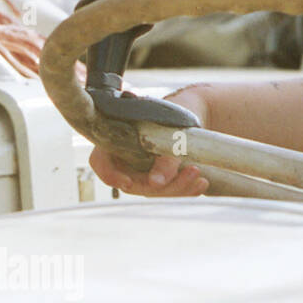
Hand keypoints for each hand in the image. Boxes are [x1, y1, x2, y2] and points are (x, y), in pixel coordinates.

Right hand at [87, 85, 209, 197]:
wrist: (184, 112)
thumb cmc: (168, 114)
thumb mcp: (166, 127)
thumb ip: (160, 153)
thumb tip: (157, 182)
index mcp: (113, 141)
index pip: (100, 163)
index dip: (110, 175)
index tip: (127, 183)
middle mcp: (123, 160)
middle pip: (134, 183)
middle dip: (164, 184)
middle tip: (193, 171)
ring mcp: (139, 172)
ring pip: (153, 189)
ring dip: (179, 187)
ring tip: (200, 178)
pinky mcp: (157, 178)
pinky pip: (168, 189)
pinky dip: (186, 189)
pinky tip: (202, 184)